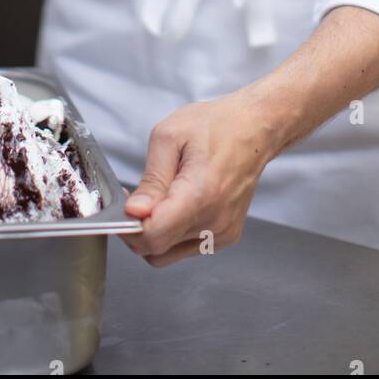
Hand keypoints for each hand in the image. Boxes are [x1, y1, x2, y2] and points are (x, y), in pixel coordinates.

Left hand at [121, 90, 275, 267]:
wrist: (254, 128)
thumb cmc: (216, 125)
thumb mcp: (169, 137)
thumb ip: (151, 179)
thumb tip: (134, 212)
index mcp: (201, 194)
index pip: (153, 236)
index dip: (129, 226)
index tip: (123, 207)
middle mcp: (215, 220)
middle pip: (157, 250)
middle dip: (137, 229)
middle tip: (136, 200)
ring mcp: (223, 232)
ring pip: (169, 254)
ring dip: (156, 233)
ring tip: (160, 199)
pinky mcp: (226, 236)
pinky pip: (186, 247)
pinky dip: (174, 233)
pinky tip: (178, 205)